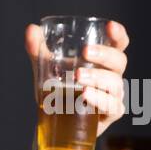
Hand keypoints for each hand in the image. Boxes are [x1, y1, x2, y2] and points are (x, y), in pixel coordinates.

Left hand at [24, 19, 130, 135]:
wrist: (53, 123)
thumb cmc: (58, 91)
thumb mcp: (46, 69)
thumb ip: (38, 50)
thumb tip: (31, 29)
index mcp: (102, 62)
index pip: (118, 45)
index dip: (118, 34)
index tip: (109, 27)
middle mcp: (112, 77)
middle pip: (119, 61)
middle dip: (105, 54)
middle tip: (85, 51)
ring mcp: (112, 96)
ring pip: (115, 84)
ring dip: (98, 77)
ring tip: (78, 76)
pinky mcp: (108, 115)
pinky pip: (112, 107)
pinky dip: (100, 99)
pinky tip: (85, 95)